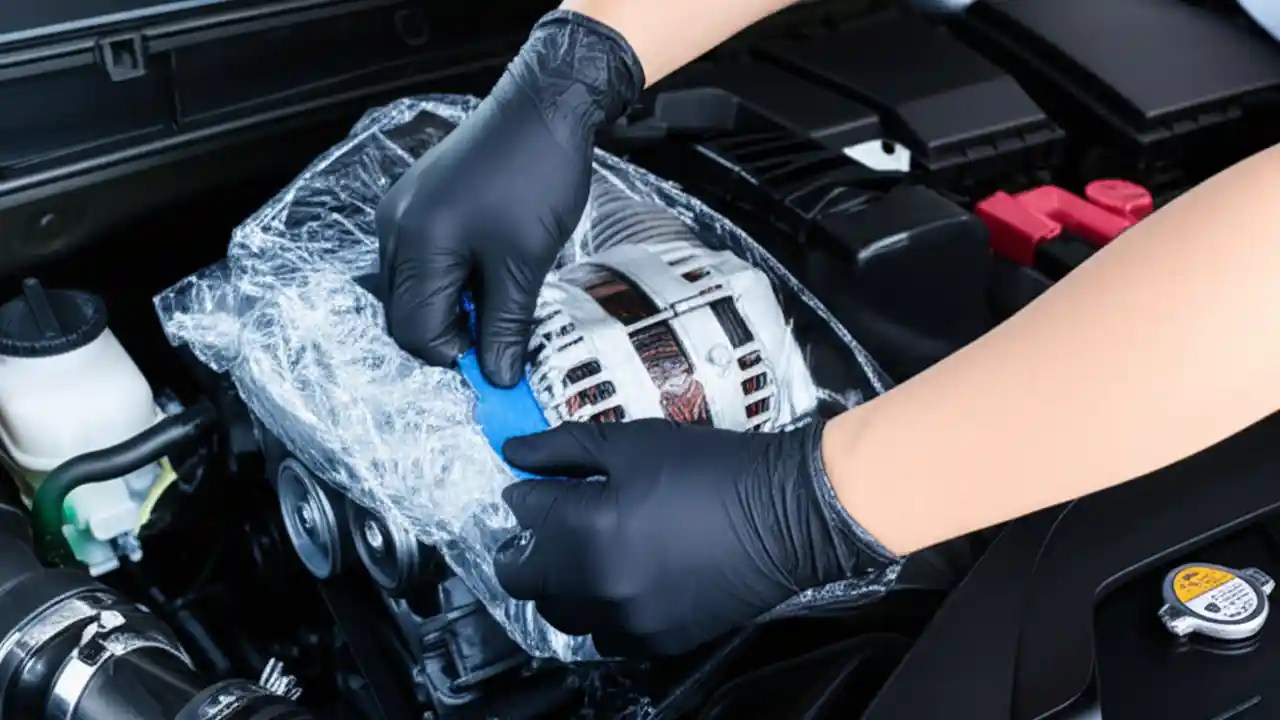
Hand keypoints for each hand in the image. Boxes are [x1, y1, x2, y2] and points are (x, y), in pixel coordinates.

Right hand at [376, 10, 643, 385]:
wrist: (545, 105)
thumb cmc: (537, 175)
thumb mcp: (525, 263)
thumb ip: (505, 326)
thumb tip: (497, 377)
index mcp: (415, 245)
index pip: (415, 331)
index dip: (455, 355)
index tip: (497, 358)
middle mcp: (395, 229)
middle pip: (406, 311)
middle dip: (451, 330)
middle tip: (501, 331)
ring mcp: (402, 211)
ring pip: (414, 286)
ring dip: (453, 304)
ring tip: (502, 295)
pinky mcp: (418, 199)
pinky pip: (422, 257)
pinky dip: (452, 275)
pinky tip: (491, 268)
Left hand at [492, 420, 896, 656]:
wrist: (784, 514)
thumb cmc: (710, 468)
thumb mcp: (633, 442)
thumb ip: (565, 447)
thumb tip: (513, 453)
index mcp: (588, 530)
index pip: (525, 515)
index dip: (525, 495)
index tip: (536, 488)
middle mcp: (599, 585)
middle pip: (527, 579)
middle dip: (528, 549)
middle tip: (549, 528)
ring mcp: (628, 620)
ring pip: (562, 614)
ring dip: (562, 585)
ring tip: (585, 557)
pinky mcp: (657, 641)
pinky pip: (605, 636)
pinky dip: (602, 612)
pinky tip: (621, 583)